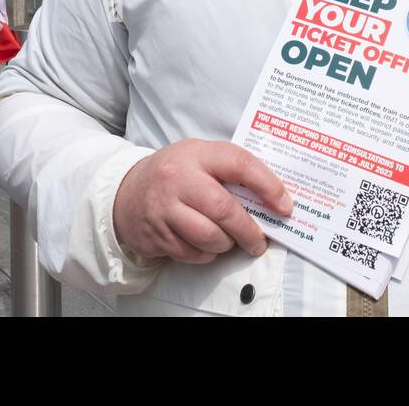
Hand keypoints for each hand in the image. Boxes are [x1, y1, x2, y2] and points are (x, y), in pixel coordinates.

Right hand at [113, 139, 292, 264]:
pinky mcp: (156, 235)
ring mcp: (163, 208)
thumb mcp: (198, 158)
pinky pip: (192, 253)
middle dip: (248, 230)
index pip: (239, 163)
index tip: (284, 205)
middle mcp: (178, 179)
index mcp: (196, 154)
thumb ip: (229, 171)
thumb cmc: (173, 174)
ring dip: (227, 244)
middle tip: (259, 240)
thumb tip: (272, 197)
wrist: (124, 192)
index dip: (267, 185)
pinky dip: (206, 254)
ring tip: (230, 241)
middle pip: (223, 209)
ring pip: (208, 236)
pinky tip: (205, 244)